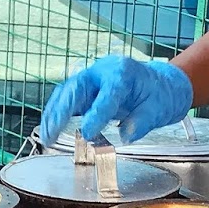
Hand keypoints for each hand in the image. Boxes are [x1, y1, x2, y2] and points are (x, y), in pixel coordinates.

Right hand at [38, 57, 192, 147]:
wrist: (162, 84)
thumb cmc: (160, 95)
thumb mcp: (159, 109)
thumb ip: (142, 122)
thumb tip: (125, 136)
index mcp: (122, 73)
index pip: (106, 95)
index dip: (95, 115)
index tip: (87, 133)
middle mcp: (102, 72)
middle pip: (76, 88)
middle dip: (61, 111)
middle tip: (51, 133)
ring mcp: (92, 79)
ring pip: (67, 92)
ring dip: (54, 113)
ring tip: (47, 135)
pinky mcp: (87, 89)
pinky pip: (68, 99)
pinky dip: (58, 114)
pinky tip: (51, 129)